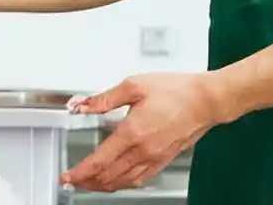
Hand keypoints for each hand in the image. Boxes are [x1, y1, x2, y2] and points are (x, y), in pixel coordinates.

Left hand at [61, 73, 226, 191]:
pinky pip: (138, 179)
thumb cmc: (176, 91)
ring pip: (122, 182)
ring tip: (90, 182)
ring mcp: (154, 158)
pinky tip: (118, 179)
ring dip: (102, 185)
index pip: (98, 161)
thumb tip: (82, 105)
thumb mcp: (134, 86)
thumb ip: (104, 98)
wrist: (206, 100)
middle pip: (107, 177)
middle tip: (73, 180)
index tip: (67, 176)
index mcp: (132, 133)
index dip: (79, 172)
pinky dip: (122, 183)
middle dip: (86, 182)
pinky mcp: (163, 159)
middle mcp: (142, 151)